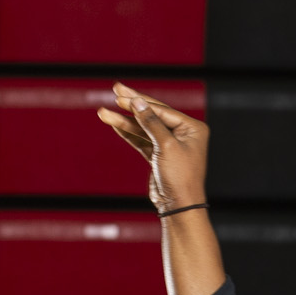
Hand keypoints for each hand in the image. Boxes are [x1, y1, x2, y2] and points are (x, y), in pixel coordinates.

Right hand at [97, 82, 210, 213]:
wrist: (178, 205)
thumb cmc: (179, 176)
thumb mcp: (165, 146)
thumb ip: (150, 123)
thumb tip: (138, 102)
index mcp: (192, 128)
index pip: (161, 110)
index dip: (140, 103)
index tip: (121, 95)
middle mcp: (182, 134)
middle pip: (152, 115)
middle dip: (132, 104)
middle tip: (116, 89)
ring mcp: (170, 145)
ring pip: (143, 129)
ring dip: (124, 121)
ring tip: (103, 113)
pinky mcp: (159, 156)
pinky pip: (141, 140)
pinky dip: (128, 133)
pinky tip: (114, 123)